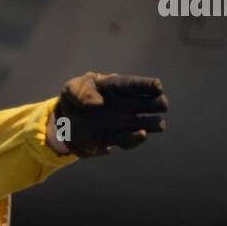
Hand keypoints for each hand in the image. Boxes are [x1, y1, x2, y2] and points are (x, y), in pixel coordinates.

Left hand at [53, 72, 167, 156]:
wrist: (63, 122)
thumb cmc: (73, 98)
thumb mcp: (72, 90)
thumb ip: (82, 93)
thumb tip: (98, 104)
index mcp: (114, 88)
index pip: (132, 85)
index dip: (146, 85)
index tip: (158, 86)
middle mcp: (123, 105)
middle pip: (144, 104)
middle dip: (155, 103)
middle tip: (162, 104)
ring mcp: (121, 122)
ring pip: (142, 123)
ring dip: (151, 124)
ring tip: (160, 124)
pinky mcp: (114, 138)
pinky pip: (127, 140)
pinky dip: (134, 139)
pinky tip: (142, 135)